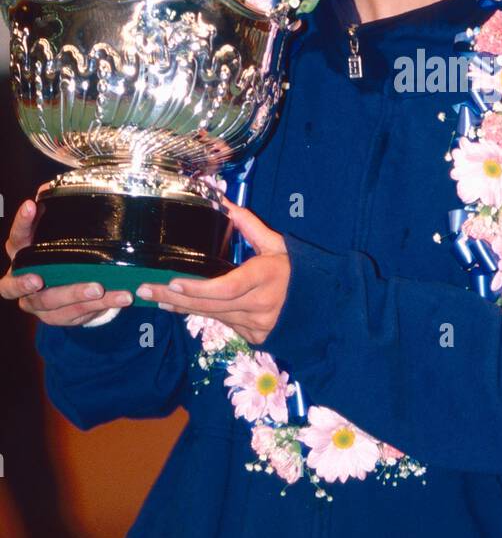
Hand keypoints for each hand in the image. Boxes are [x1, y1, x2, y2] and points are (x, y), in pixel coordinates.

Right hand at [0, 198, 133, 324]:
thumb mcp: (58, 235)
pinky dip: (100, 305)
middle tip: (40, 279)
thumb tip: (55, 185)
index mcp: (22, 254)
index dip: (22, 223)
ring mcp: (37, 303)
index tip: (31, 206)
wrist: (66, 289)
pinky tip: (118, 297)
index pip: (16, 237)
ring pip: (51, 303)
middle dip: (28, 282)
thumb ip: (57, 213)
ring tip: (100, 287)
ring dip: (76, 295)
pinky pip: (77, 313)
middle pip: (19, 282)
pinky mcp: (58, 317)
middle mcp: (23, 279)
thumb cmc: (60, 254)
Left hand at [135, 197, 289, 346]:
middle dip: (175, 298)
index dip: (198, 288)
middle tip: (146, 290)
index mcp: (266, 277)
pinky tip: (181, 306)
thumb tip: (222, 200)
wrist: (319, 304)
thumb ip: (248, 224)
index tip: (173, 283)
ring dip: (183, 307)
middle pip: (211, 305)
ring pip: (213, 315)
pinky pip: (224, 323)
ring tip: (156, 298)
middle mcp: (261, 305)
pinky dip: (203, 313)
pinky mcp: (255, 336)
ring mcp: (258, 324)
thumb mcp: (276, 244)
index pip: (227, 287)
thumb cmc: (296, 269)